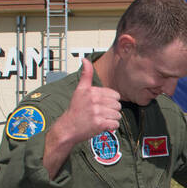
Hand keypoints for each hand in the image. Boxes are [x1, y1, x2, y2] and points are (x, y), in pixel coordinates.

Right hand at [41, 57, 122, 176]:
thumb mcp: (80, 90)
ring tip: (100, 119)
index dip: (110, 101)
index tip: (101, 105)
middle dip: (112, 111)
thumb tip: (85, 59)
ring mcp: (97, 112)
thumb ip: (86, 75)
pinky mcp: (99, 124)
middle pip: (118, 105)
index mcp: (92, 91)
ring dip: (111, 119)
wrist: (68, 128)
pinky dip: (111, 127)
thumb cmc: (76, 110)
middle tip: (100, 113)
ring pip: (118, 115)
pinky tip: (102, 125)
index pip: (115, 95)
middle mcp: (94, 101)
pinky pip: (115, 124)